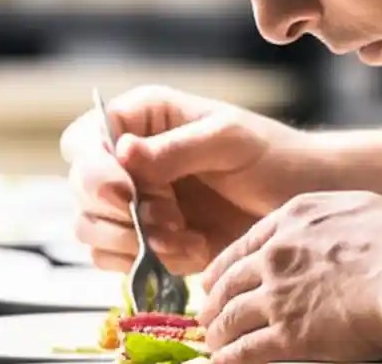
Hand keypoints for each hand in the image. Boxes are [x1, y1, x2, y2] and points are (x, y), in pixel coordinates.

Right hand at [60, 85, 326, 273]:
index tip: (126, 193)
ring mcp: (135, 202)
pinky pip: (116, 261)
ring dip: (135, 241)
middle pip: (81, 191)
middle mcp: (128, 159)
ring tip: (186, 235)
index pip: (84, 140)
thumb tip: (123, 150)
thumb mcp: (229, 142)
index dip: (94, 169)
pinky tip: (192, 249)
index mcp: (143, 118)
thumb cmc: (272, 157)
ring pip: (92, 230)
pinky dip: (149, 262)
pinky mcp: (145, 241)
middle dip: (122, 212)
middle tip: (171, 218)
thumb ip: (176, 148)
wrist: (299, 202)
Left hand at [197, 191, 381, 363]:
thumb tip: (329, 236)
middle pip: (229, 278)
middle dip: (215, 299)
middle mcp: (279, 252)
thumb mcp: (361, 209)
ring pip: (229, 315)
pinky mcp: (287, 334)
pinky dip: (228, 358)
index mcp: (297, 217)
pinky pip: (243, 349)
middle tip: (208, 313)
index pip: (246, 243)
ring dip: (217, 331)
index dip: (228, 264)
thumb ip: (331, 221)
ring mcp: (279, 293)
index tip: (221, 277)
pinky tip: (223, 362)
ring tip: (213, 342)